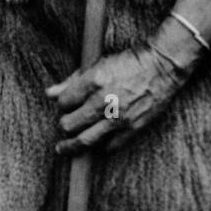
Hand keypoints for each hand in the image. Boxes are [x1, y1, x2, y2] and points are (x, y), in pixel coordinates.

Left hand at [46, 42, 187, 155]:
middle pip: (70, 124)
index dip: (62, 103)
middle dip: (64, 124)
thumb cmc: (128, 62)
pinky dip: (101, 146)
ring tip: (64, 149)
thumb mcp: (97, 64)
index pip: (64, 102)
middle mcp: (104, 101)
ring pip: (86, 139)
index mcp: (93, 81)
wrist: (161, 67)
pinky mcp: (133, 128)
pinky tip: (96, 145)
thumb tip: (49, 93)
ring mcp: (119, 117)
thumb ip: (71, 80)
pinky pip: (110, 145)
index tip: (64, 103)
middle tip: (64, 125)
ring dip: (72, 145)